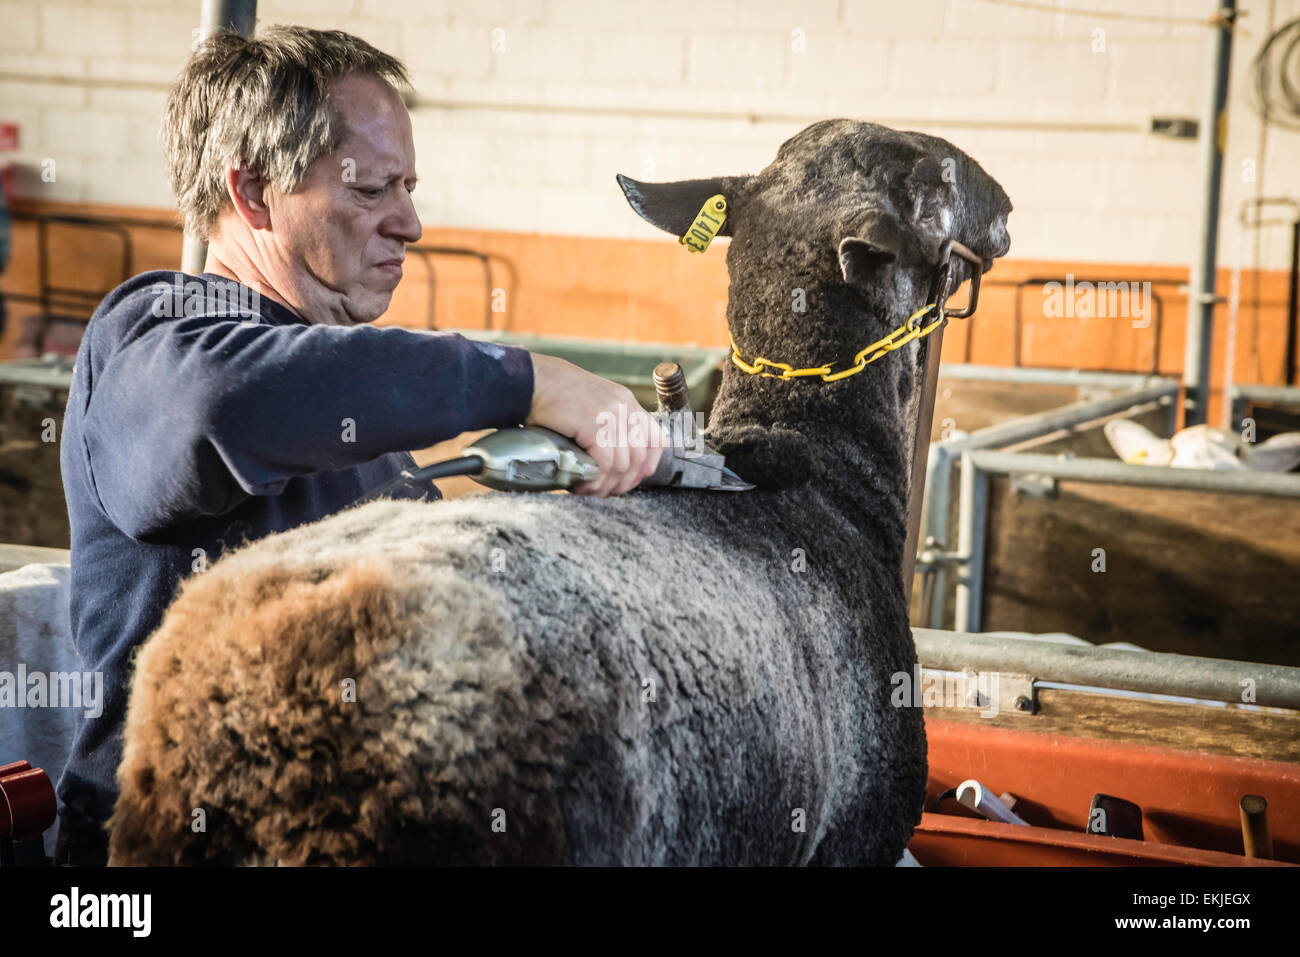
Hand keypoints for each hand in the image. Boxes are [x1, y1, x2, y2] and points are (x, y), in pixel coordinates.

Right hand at [526, 353, 664, 496]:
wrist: (530, 380)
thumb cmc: (552, 396)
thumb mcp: (590, 406)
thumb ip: (606, 426)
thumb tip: (613, 463)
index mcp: (626, 401)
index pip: (655, 440)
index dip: (645, 467)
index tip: (629, 481)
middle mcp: (625, 406)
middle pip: (639, 457)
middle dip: (623, 482)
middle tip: (603, 492)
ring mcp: (612, 414)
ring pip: (622, 465)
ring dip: (605, 485)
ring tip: (588, 491)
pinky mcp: (595, 425)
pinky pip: (604, 463)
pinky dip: (594, 480)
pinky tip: (581, 484)